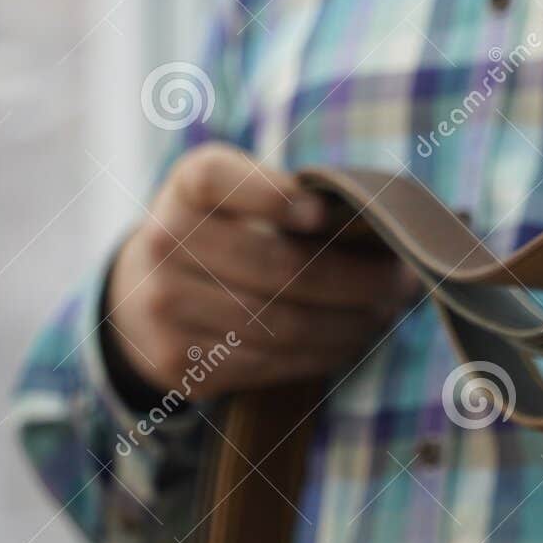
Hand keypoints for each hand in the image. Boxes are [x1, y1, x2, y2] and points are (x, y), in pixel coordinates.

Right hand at [103, 143, 418, 402]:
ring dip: (349, 325)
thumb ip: (288, 193)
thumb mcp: (237, 190)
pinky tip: (349, 341)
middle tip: (401, 283)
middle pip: (279, 268)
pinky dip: (320, 355)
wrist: (141, 294)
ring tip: (385, 315)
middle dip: (356, 280)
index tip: (321, 213)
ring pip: (282, 324)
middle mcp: (163, 241)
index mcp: (188, 186)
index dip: (270, 195)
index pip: (218, 180)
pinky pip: (268, 363)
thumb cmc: (221, 230)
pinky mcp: (177, 360)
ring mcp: (164, 305)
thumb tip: (378, 226)